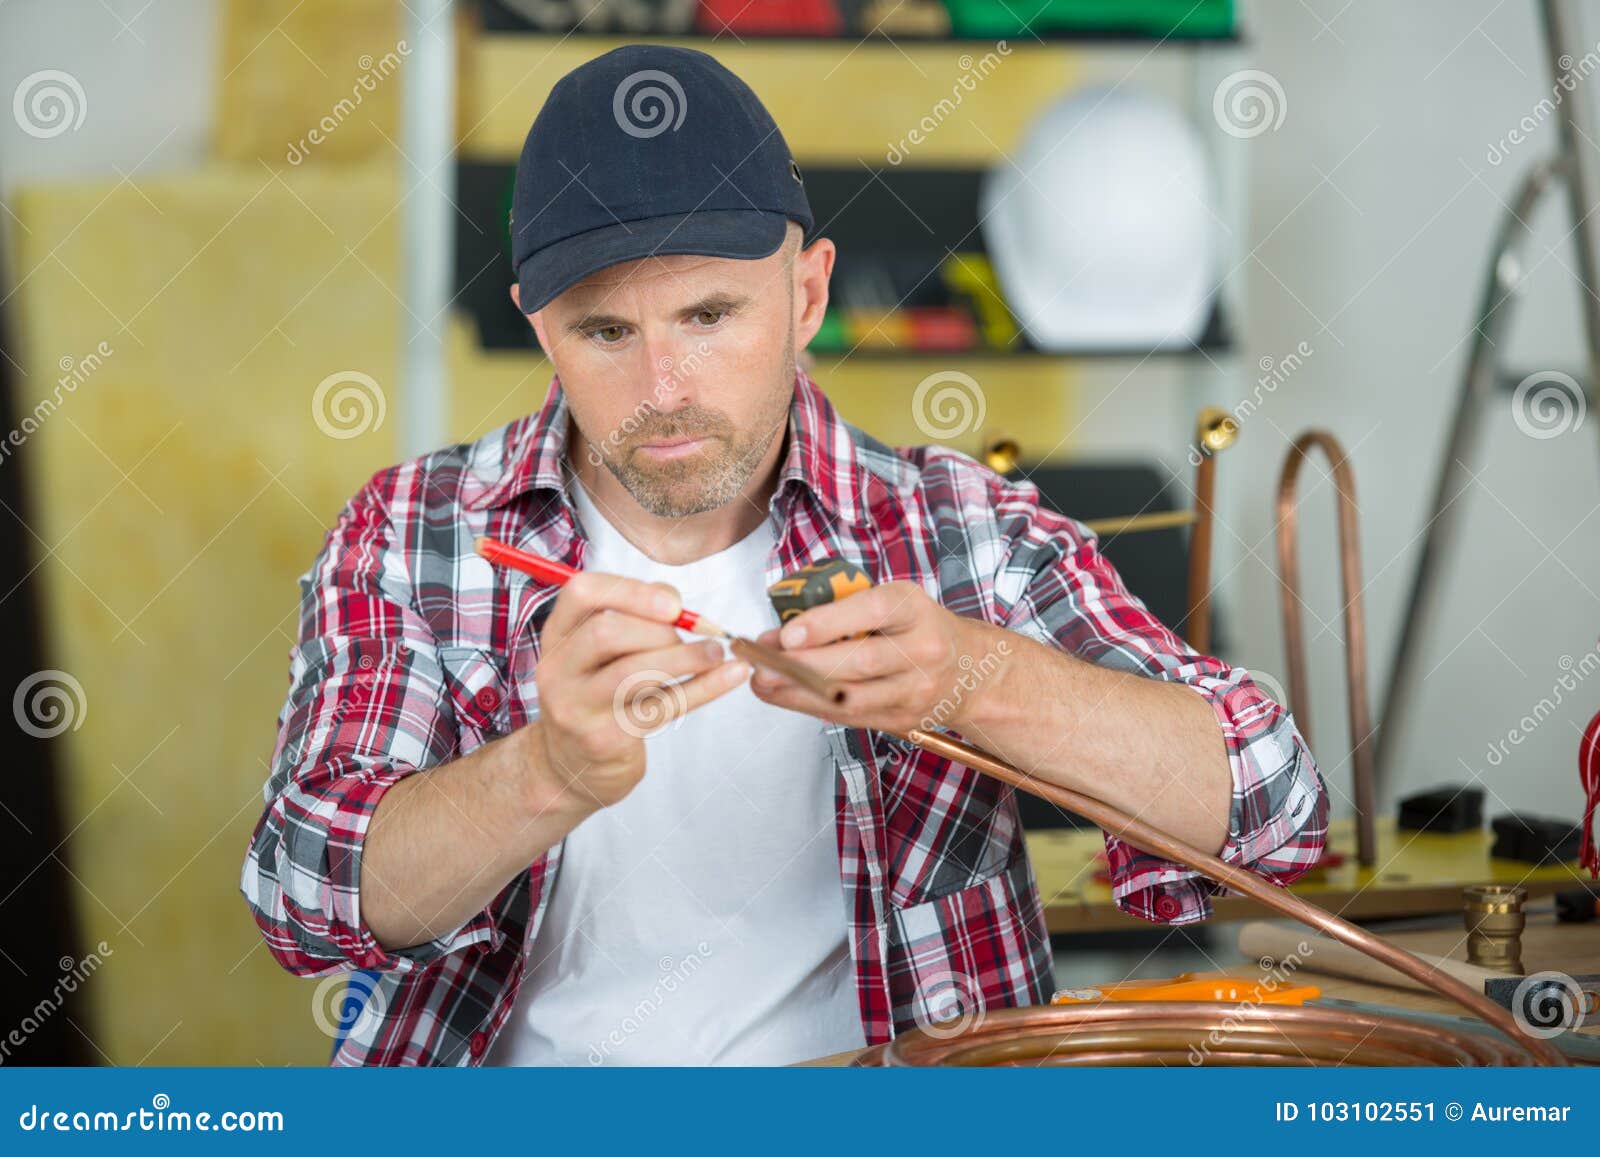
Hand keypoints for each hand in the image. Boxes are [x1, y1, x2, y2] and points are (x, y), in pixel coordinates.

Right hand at [527, 572, 750, 813]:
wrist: (573, 766)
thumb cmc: (599, 696)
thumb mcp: (604, 654)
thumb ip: (635, 619)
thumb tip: (676, 604)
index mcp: (557, 636)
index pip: (582, 594)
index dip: (631, 590)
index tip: (674, 605)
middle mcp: (557, 669)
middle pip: (606, 632)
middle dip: (660, 630)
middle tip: (691, 639)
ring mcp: (576, 708)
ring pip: (632, 672)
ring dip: (685, 657)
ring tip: (716, 653)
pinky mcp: (604, 739)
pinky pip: (662, 707)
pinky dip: (705, 687)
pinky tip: (731, 674)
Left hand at [748, 581, 1008, 733]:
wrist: (968, 671)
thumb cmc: (914, 627)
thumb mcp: (889, 602)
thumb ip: (839, 611)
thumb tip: (776, 634)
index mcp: (914, 609)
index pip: (872, 612)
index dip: (828, 623)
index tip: (787, 633)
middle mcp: (922, 650)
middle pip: (859, 662)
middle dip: (802, 664)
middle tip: (759, 662)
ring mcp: (915, 690)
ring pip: (852, 697)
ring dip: (799, 692)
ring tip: (762, 683)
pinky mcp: (903, 719)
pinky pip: (851, 717)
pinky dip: (812, 707)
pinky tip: (784, 697)